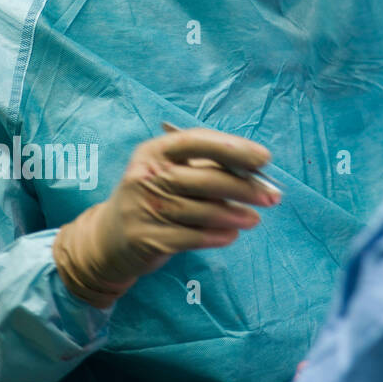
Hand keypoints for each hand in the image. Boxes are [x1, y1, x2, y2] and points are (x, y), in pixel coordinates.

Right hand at [53, 127, 280, 307]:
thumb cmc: (155, 198)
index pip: (197, 141)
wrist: (109, 240)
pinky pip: (192, 237)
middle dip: (245, 188)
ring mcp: (142, 208)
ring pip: (202, 210)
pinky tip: (232, 234)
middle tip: (273, 196)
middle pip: (205, 179)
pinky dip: (217, 235)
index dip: (233, 148)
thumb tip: (258, 174)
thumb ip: (207, 168)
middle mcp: (145, 176)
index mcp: (155, 151)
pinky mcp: (145, 238)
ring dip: (236, 215)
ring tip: (256, 218)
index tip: (264, 159)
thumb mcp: (172, 174)